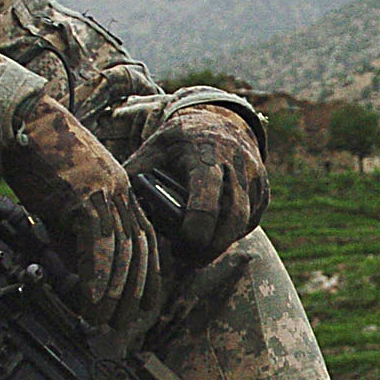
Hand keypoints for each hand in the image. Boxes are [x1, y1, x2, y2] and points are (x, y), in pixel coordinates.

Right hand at [4, 95, 162, 328]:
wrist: (16, 121)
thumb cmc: (34, 158)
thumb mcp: (60, 203)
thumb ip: (73, 236)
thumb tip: (80, 275)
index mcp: (118, 189)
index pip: (145, 238)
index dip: (147, 274)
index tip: (143, 303)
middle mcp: (120, 191)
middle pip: (141, 249)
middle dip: (135, 291)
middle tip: (124, 325)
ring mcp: (105, 192)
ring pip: (123, 251)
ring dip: (115, 292)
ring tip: (103, 321)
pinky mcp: (84, 196)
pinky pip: (98, 245)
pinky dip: (97, 278)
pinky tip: (90, 300)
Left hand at [123, 106, 267, 260]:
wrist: (218, 119)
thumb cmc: (180, 139)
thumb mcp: (154, 147)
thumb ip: (137, 173)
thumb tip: (116, 206)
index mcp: (205, 155)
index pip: (206, 202)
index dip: (195, 231)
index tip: (180, 244)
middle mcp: (236, 164)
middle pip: (232, 218)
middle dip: (211, 246)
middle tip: (188, 260)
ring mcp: (254, 176)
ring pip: (244, 222)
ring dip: (222, 242)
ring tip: (197, 253)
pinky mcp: (263, 188)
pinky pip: (252, 220)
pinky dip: (233, 233)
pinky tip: (214, 236)